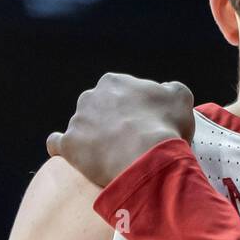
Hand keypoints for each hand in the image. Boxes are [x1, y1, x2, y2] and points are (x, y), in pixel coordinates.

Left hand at [47, 73, 195, 186]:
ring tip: (113, 154)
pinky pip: (59, 144)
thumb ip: (170, 89)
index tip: (145, 121)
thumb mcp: (181, 98)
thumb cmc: (165, 125)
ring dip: (94, 137)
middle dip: (111, 120)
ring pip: (83, 127)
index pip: (121, 92)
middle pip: (99, 108)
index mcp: (114, 82)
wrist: (145, 156)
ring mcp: (76, 121)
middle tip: (130, 139)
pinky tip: (77, 156)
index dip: (134, 107)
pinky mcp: (68, 145)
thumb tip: (164, 90)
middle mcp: (90, 97)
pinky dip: (66, 149)